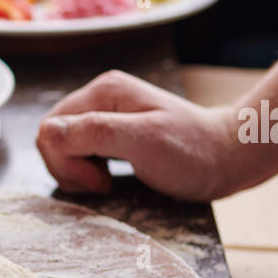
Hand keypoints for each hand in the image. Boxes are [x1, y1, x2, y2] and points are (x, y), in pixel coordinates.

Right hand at [36, 70, 243, 200]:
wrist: (229, 157)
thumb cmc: (192, 152)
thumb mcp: (144, 142)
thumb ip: (95, 132)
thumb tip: (48, 133)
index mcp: (102, 92)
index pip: (50, 128)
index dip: (65, 161)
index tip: (99, 181)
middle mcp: (99, 98)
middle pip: (52, 137)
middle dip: (68, 168)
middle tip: (102, 185)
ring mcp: (105, 115)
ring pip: (61, 147)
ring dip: (76, 172)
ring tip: (106, 183)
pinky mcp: (111, 133)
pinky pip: (78, 152)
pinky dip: (85, 171)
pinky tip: (109, 179)